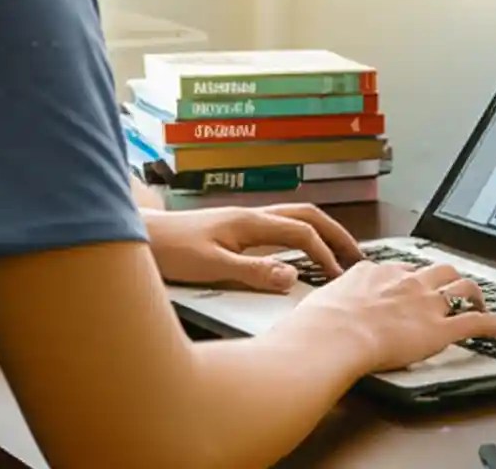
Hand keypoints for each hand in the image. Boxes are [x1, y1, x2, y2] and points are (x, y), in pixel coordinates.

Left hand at [144, 204, 365, 291]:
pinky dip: (302, 236)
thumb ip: (252, 272)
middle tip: (358, 256)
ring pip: (295, 218)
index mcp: (251, 223)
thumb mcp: (210, 266)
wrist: (138, 237)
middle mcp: (252, 216)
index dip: (325, 254)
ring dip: (321, 232)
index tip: (339, 277)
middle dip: (336, 234)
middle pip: (307, 216)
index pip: (302, 233)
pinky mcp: (235, 229)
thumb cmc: (169, 251)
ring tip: (338, 253)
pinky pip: (280, 227)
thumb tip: (293, 277)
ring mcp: (244, 221)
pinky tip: (300, 254)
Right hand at [279, 260, 495, 372]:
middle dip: (448, 277)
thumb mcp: (321, 299)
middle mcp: (406, 282)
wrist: (333, 336)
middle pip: (438, 269)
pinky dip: (489, 324)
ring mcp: (425, 304)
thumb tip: (323, 307)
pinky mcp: (439, 329)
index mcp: (376, 273)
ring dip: (474, 294)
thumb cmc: (319, 323)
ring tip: (479, 302)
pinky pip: (474, 322)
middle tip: (451, 287)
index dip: (410, 278)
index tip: (411, 285)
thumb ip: (332, 299)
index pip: (401, 269)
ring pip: (462, 287)